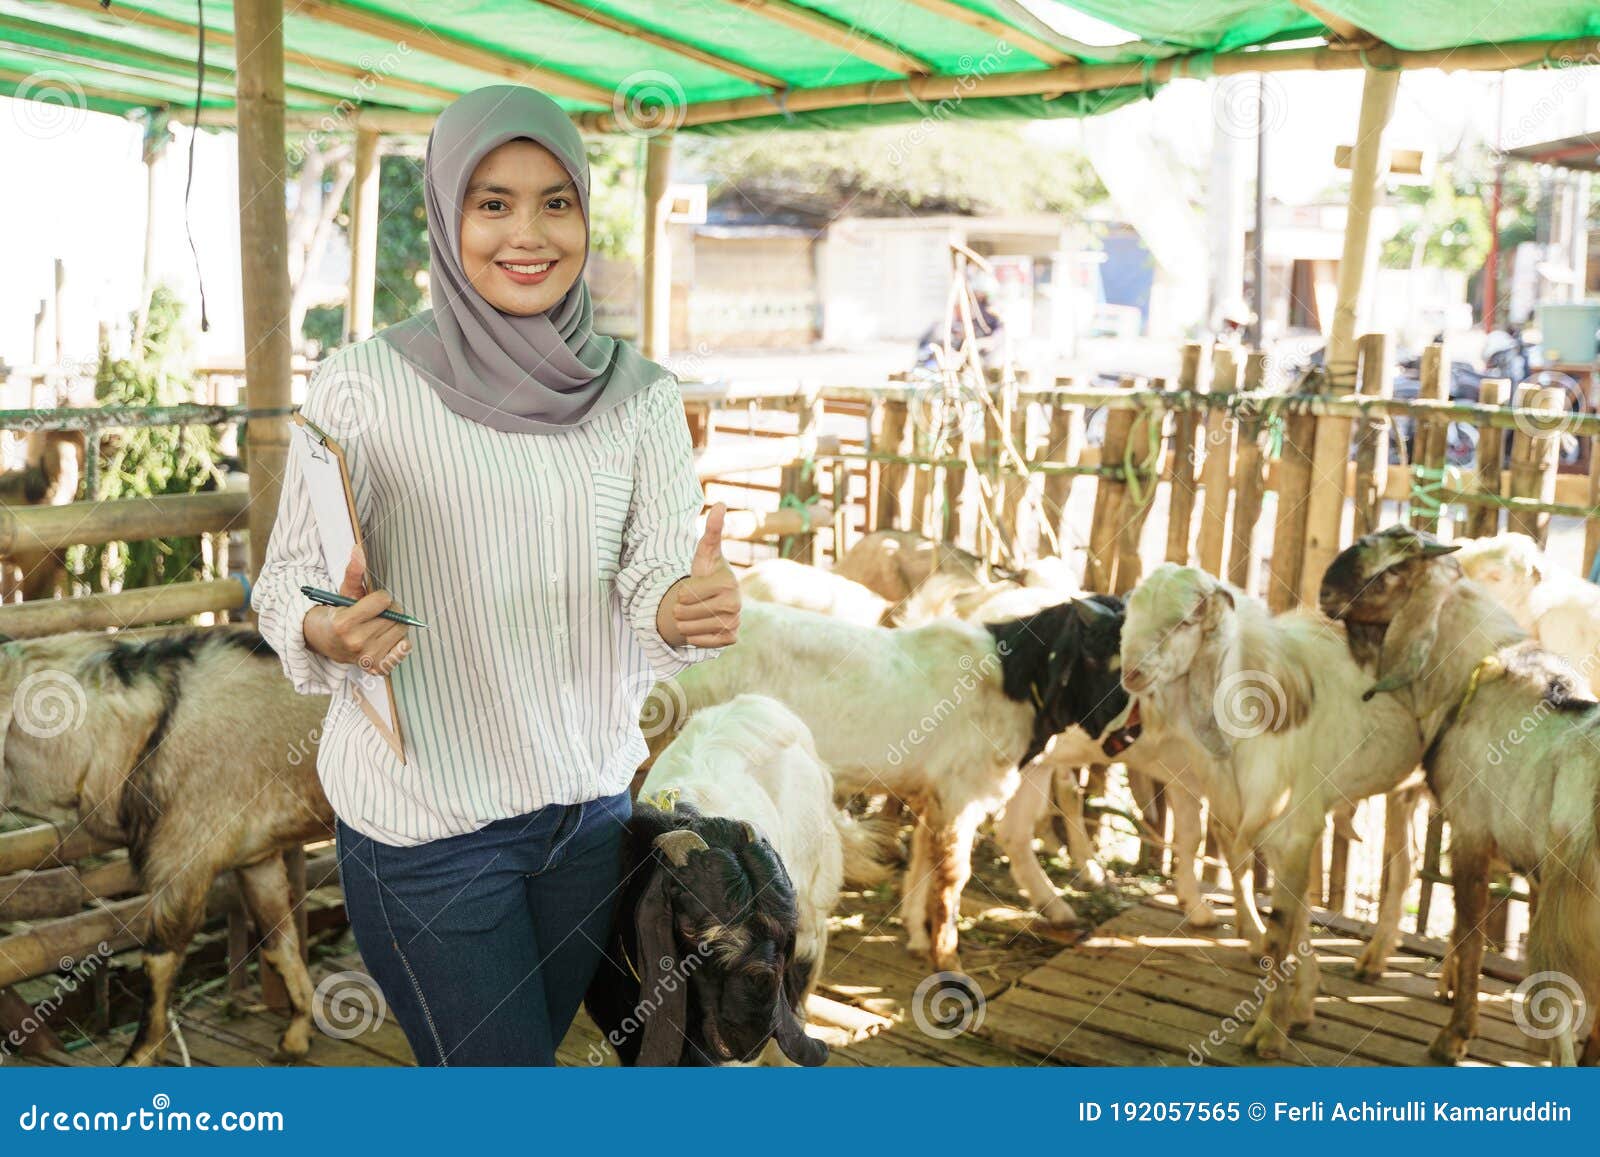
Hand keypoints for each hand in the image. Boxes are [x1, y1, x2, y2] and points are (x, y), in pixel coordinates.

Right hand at [302, 543, 411, 675]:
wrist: (324, 641)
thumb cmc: (338, 614)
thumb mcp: (344, 592)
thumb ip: (354, 572)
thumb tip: (358, 549)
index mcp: (345, 623)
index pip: (383, 601)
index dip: (381, 598)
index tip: (373, 601)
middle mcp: (356, 643)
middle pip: (396, 617)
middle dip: (391, 610)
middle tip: (379, 612)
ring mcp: (367, 657)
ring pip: (401, 631)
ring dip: (396, 624)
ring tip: (380, 624)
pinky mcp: (376, 667)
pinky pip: (402, 651)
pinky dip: (401, 643)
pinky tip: (389, 639)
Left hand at [668, 503, 739, 647]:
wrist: (717, 599)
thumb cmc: (708, 572)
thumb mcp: (705, 552)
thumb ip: (712, 530)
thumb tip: (721, 504)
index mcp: (727, 582)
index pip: (685, 595)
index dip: (681, 592)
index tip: (692, 587)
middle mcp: (735, 604)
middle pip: (685, 614)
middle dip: (680, 609)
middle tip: (691, 602)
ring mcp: (735, 623)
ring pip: (689, 630)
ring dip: (685, 623)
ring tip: (695, 613)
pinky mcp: (731, 638)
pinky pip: (700, 643)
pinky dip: (695, 636)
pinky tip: (702, 625)